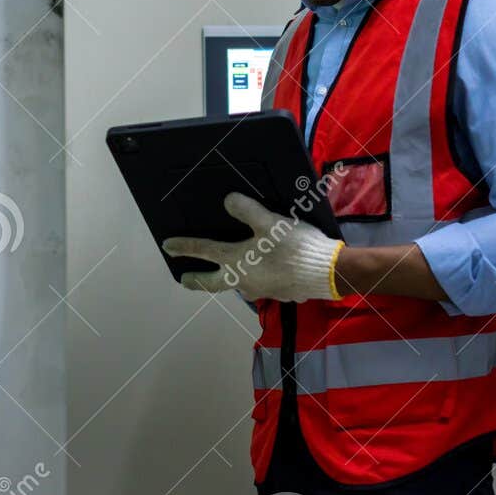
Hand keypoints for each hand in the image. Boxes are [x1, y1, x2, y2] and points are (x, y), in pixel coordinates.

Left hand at [162, 192, 343, 302]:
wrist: (327, 272)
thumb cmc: (295, 247)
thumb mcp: (270, 222)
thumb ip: (247, 210)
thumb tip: (228, 201)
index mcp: (236, 262)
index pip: (204, 252)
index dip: (184, 247)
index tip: (167, 246)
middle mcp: (243, 281)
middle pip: (213, 283)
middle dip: (196, 280)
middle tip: (185, 279)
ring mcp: (260, 291)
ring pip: (236, 286)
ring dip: (227, 280)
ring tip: (225, 273)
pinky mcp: (278, 293)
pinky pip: (258, 287)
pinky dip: (252, 280)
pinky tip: (261, 273)